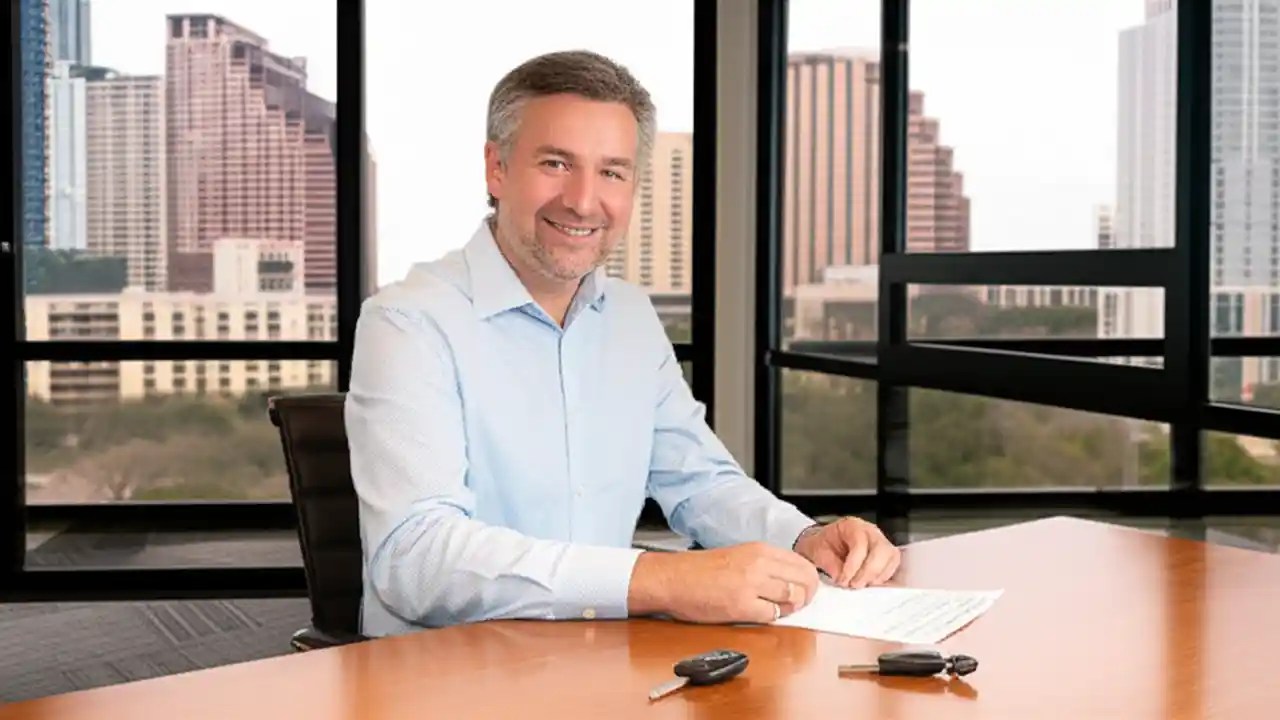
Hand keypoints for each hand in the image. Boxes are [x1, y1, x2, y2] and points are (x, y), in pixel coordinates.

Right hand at [627, 542, 819, 623]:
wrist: (673, 578)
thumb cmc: (700, 570)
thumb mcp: (739, 555)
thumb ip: (766, 564)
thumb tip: (792, 580)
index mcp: (760, 549)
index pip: (803, 564)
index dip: (809, 581)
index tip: (805, 590)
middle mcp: (759, 563)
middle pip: (805, 581)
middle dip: (806, 596)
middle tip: (797, 604)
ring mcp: (750, 584)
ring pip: (793, 598)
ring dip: (790, 608)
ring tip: (776, 609)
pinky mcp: (741, 605)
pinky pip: (772, 615)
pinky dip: (771, 617)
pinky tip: (759, 614)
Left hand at [793, 517, 900, 588]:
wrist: (824, 544)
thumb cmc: (822, 545)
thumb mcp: (819, 552)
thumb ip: (831, 565)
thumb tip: (844, 579)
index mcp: (851, 525)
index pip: (860, 543)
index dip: (853, 565)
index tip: (844, 579)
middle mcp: (870, 530)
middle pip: (881, 549)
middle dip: (868, 571)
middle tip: (854, 585)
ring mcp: (880, 540)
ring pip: (891, 556)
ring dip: (877, 575)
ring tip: (861, 584)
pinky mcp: (886, 552)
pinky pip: (894, 564)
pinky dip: (883, 576)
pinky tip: (869, 583)